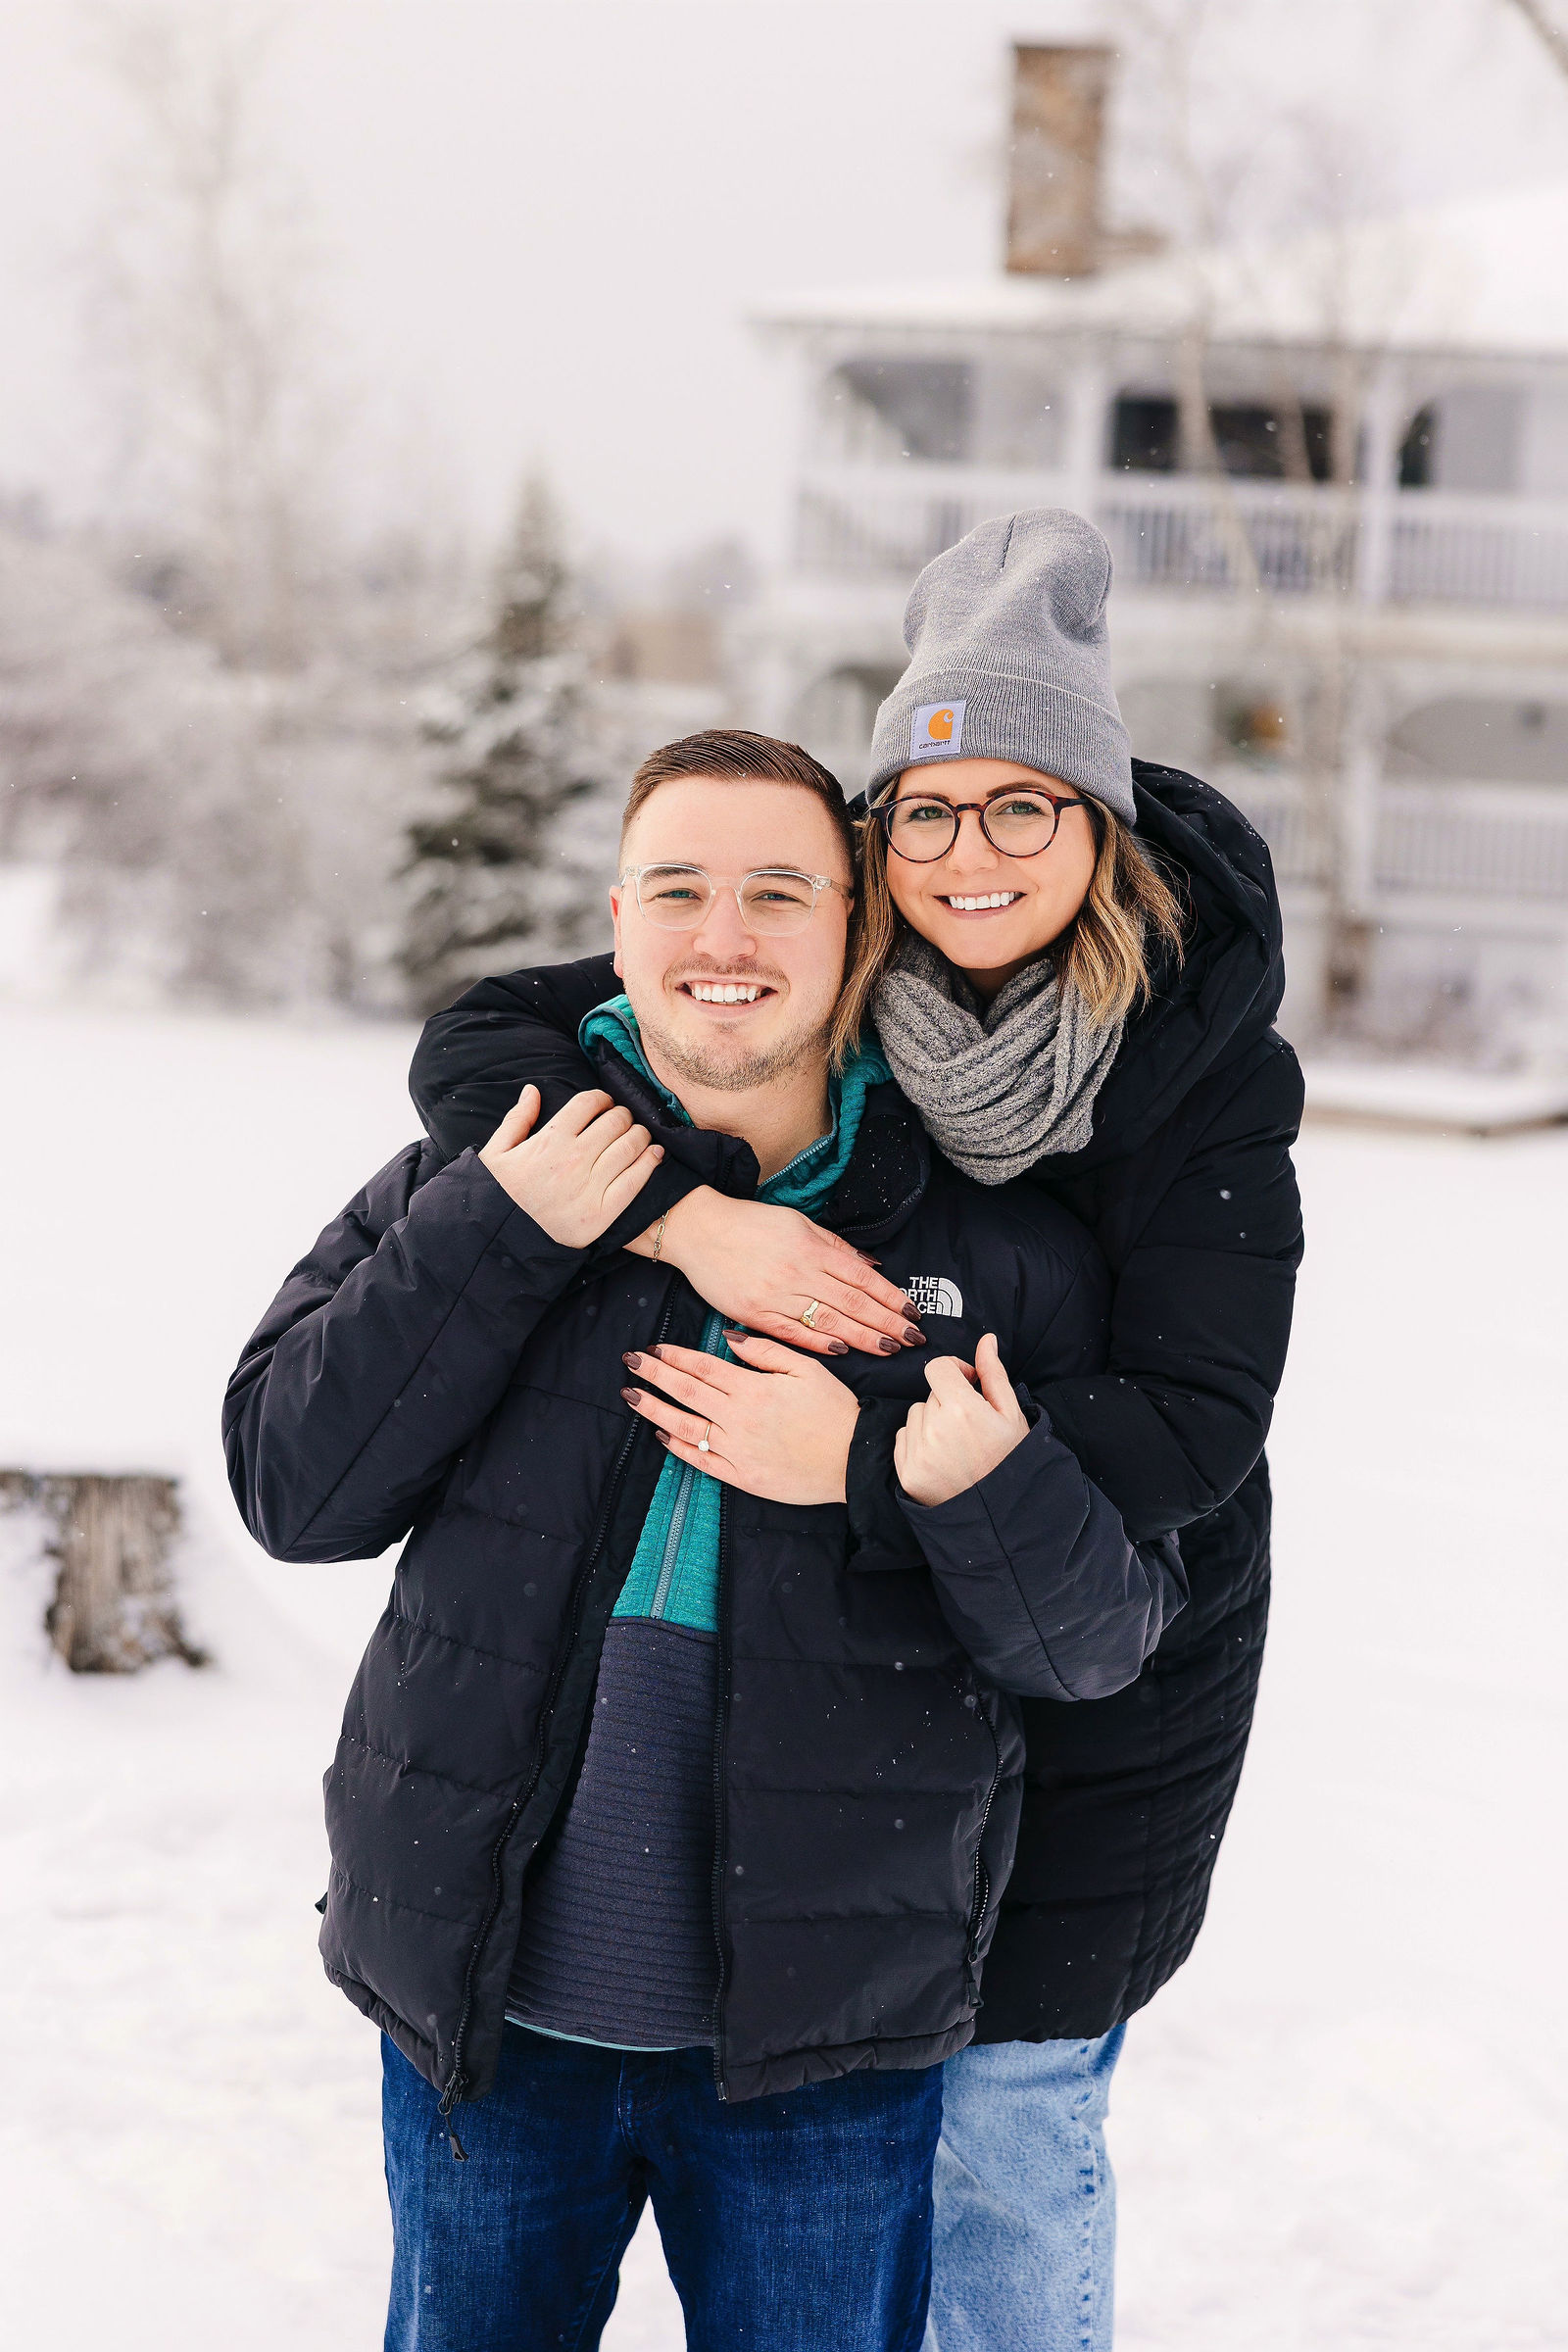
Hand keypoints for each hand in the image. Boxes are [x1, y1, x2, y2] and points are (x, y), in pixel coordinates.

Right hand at [478, 1086, 663, 1247]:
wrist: (502, 1242)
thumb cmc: (499, 1196)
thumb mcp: (496, 1153)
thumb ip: (516, 1119)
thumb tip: (532, 1090)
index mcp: (549, 1140)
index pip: (588, 1103)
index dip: (602, 1099)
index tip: (605, 1104)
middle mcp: (573, 1159)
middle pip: (615, 1121)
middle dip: (623, 1115)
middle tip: (623, 1122)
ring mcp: (590, 1186)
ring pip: (631, 1145)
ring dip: (640, 1135)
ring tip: (638, 1136)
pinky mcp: (603, 1213)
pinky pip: (636, 1180)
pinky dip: (650, 1162)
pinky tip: (654, 1154)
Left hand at [620, 1330, 859, 1505]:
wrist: (855, 1460)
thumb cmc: (835, 1411)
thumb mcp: (807, 1368)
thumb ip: (766, 1351)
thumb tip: (730, 1338)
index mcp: (754, 1389)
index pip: (704, 1368)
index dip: (676, 1356)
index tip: (656, 1347)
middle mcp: (740, 1418)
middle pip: (687, 1392)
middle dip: (655, 1375)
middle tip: (631, 1362)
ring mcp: (738, 1450)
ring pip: (686, 1426)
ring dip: (655, 1410)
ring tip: (632, 1396)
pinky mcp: (743, 1476)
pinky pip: (704, 1461)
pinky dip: (680, 1448)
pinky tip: (663, 1435)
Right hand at [627, 1188, 922, 1359]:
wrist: (699, 1230)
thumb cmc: (751, 1223)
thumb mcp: (798, 1222)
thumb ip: (836, 1246)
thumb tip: (874, 1265)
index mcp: (811, 1246)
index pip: (862, 1277)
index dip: (890, 1298)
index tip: (913, 1313)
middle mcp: (798, 1272)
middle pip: (852, 1303)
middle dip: (887, 1323)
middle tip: (913, 1339)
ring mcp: (776, 1295)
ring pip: (829, 1321)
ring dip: (863, 1338)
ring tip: (889, 1349)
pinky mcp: (756, 1313)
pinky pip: (794, 1333)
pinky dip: (821, 1342)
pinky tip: (844, 1350)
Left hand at [894, 1334, 1030, 1508]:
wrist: (1002, 1514)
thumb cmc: (1011, 1460)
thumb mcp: (1011, 1414)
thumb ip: (993, 1373)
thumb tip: (986, 1339)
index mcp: (962, 1408)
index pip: (937, 1368)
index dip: (954, 1372)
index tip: (968, 1384)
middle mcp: (934, 1428)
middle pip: (929, 1394)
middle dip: (947, 1402)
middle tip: (970, 1427)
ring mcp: (918, 1453)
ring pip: (915, 1416)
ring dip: (931, 1423)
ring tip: (957, 1446)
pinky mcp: (907, 1473)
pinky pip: (903, 1439)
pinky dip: (918, 1444)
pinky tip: (943, 1460)